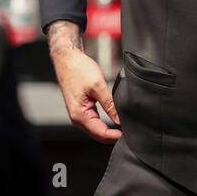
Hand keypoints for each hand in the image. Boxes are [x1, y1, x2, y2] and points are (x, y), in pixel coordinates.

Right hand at [48, 22, 120, 143]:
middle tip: (129, 131)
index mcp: (79, 115)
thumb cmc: (78, 69)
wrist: (67, 59)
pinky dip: (105, 122)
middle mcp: (77, 118)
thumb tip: (119, 120)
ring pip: (96, 128)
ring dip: (109, 129)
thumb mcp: (97, 86)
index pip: (100, 133)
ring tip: (124, 126)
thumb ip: (109, 104)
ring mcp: (79, 114)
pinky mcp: (82, 108)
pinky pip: (95, 120)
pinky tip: (115, 119)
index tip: (128, 133)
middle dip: (113, 136)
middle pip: (98, 134)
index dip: (115, 136)